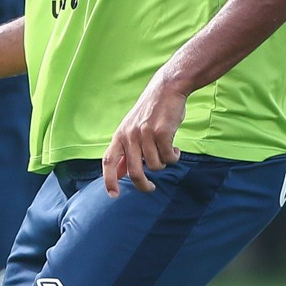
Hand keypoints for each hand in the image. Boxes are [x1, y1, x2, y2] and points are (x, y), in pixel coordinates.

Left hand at [101, 69, 186, 196]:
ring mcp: (145, 135)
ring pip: (156, 165)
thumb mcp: (131, 130)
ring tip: (167, 151)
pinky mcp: (162, 133)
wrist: (166, 90)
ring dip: (164, 163)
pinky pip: (169, 158)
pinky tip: (175, 148)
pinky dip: (174, 157)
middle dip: (143, 185)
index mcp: (119, 136)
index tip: (113, 195)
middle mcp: (129, 136)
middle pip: (134, 172)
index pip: (109, 161)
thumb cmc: (150, 114)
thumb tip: (120, 174)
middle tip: (150, 189)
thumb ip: (126, 151)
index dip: (109, 180)